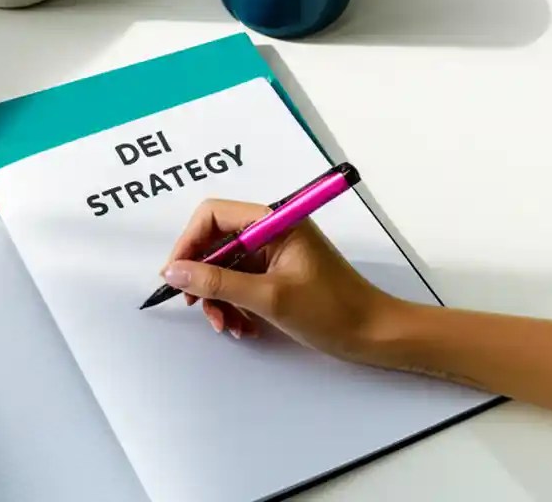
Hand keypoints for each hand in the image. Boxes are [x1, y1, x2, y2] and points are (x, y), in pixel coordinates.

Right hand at [159, 198, 407, 366]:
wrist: (377, 336)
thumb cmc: (332, 310)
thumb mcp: (269, 297)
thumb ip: (218, 282)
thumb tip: (174, 271)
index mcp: (274, 220)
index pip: (213, 215)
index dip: (189, 242)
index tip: (177, 275)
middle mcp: (272, 230)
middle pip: (215, 242)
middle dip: (204, 277)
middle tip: (198, 307)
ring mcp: (275, 253)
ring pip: (225, 267)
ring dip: (219, 297)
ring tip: (228, 325)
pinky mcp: (277, 274)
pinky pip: (241, 283)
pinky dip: (235, 305)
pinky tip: (243, 327)